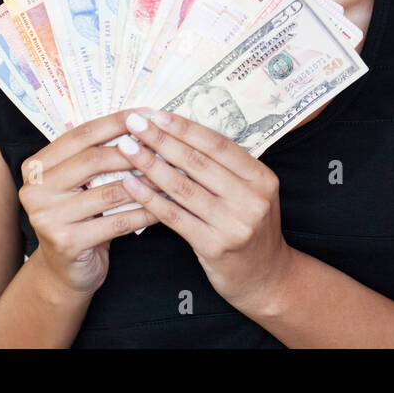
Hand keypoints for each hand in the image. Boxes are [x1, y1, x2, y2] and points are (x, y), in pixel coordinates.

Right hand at [17, 110, 159, 296]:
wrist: (66, 272)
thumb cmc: (81, 219)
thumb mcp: (80, 184)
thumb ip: (96, 156)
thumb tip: (141, 121)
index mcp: (37, 166)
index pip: (81, 135)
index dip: (115, 122)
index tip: (146, 114)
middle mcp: (36, 189)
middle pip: (94, 160)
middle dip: (135, 150)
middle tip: (165, 144)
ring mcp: (48, 217)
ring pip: (109, 191)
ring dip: (147, 182)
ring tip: (173, 173)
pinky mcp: (66, 242)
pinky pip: (117, 222)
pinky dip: (145, 212)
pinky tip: (166, 206)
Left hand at [117, 108, 294, 313]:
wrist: (267, 277)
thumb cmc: (250, 229)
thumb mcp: (252, 194)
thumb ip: (224, 170)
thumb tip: (178, 136)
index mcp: (261, 177)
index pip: (218, 145)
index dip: (185, 128)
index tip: (157, 115)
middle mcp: (252, 199)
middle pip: (198, 163)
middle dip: (162, 140)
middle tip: (134, 124)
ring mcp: (234, 224)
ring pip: (183, 187)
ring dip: (150, 165)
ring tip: (126, 149)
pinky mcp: (214, 246)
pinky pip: (175, 216)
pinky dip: (150, 198)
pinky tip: (131, 184)